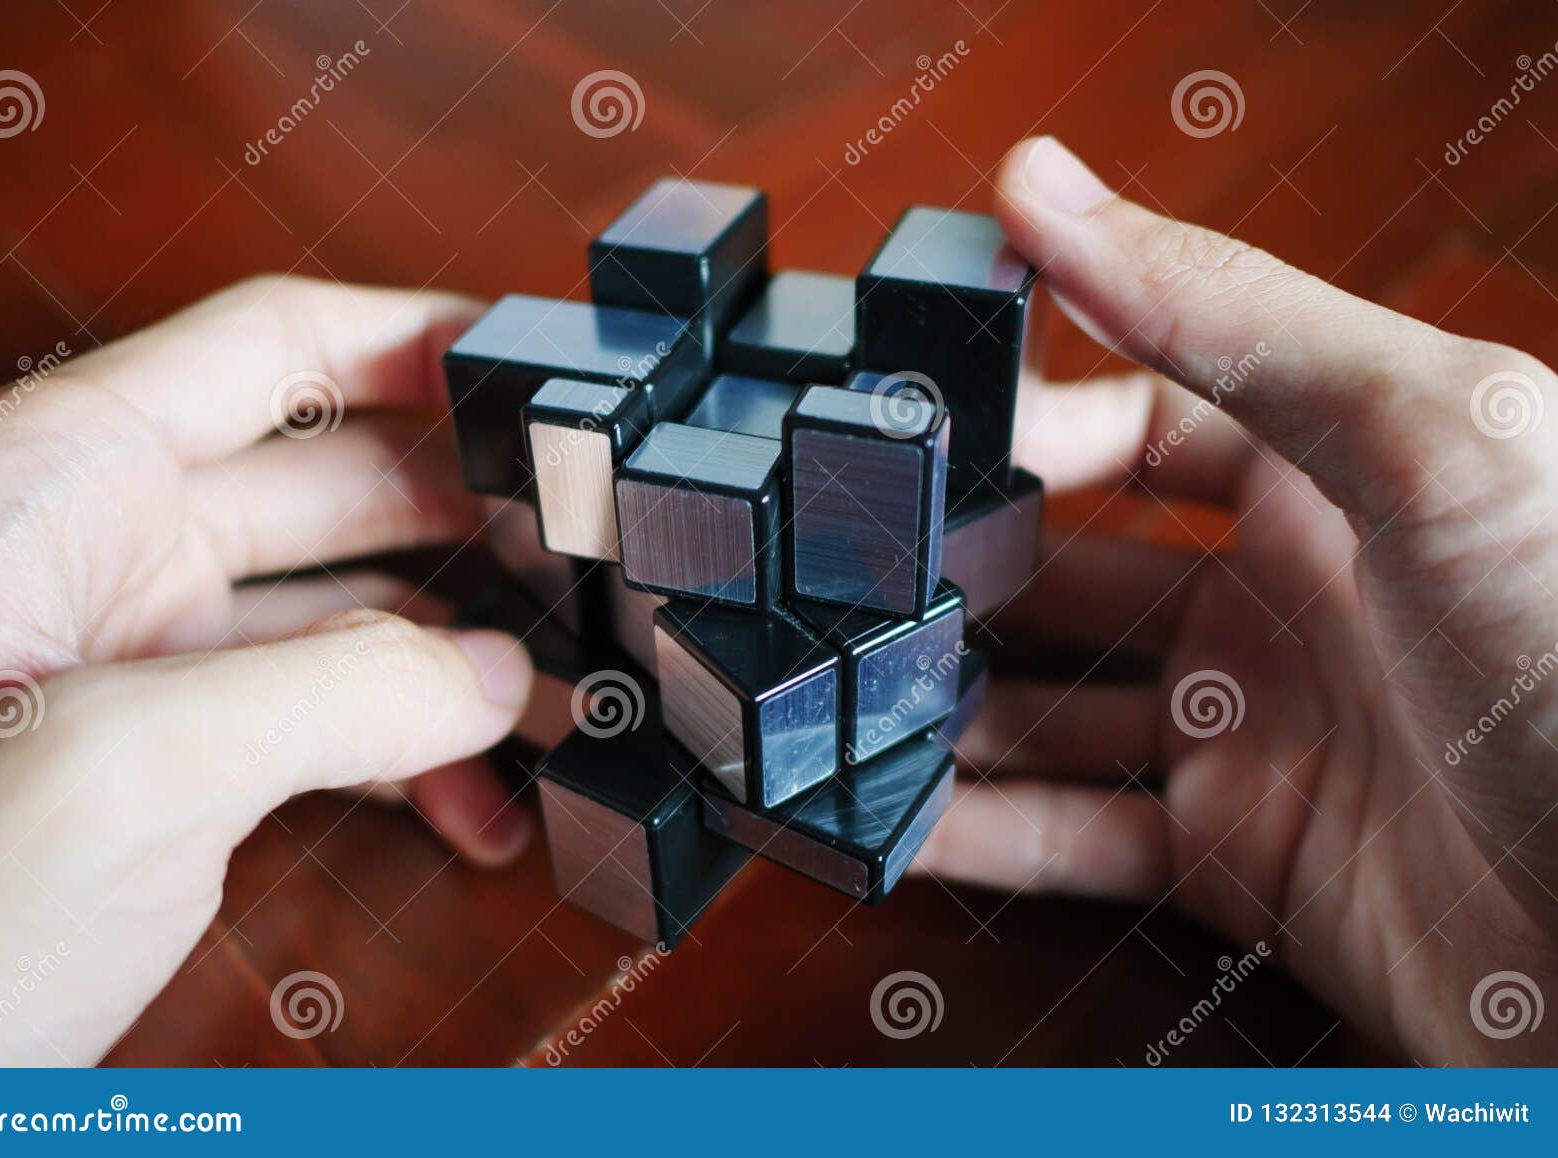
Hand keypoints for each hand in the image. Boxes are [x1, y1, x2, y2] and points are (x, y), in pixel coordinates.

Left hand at [0, 276, 534, 1063]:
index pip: (269, 344)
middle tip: (579, 550)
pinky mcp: (147, 757)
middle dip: (470, 518)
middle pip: (334, 481)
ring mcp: (122, 657)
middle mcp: (90, 549)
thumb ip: (330, 695)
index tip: (527, 357)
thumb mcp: (119, 774)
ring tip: (545, 708)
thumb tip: (483, 677)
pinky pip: (307, 717)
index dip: (413, 334)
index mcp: (54, 483)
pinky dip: (396, 750)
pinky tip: (470, 800)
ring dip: (448, 660)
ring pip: (335, 613)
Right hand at [916, 137, 1557, 1063]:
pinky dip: (979, 835)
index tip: (920, 442)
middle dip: (959, 574)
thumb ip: (1227, 312)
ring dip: (945, 705)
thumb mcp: (1424, 439)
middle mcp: (1278, 599)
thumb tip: (1046, 190)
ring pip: (1049, 706)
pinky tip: (897, 817)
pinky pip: (1073, 835)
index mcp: (1326, 474)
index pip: (1127, 416)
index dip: (1021, 422)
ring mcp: (1247, 731)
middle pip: (1065, 568)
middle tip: (853, 583)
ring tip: (842, 698)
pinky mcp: (1235, 858)